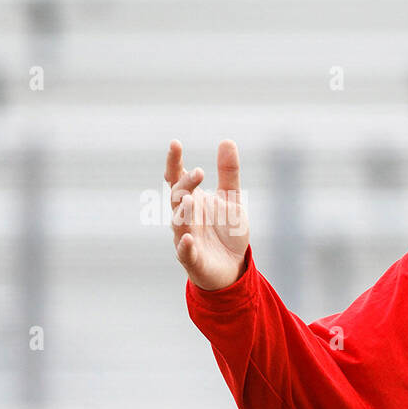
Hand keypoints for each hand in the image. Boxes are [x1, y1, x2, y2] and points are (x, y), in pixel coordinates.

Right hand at [164, 140, 249, 289]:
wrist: (233, 267)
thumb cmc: (227, 232)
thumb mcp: (232, 200)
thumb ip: (228, 173)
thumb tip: (227, 140)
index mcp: (191, 200)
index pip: (177, 178)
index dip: (174, 161)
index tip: (176, 143)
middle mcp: (184, 217)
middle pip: (177, 198)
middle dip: (186, 185)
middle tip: (199, 172)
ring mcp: (185, 238)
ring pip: (178, 224)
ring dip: (183, 212)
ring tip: (190, 199)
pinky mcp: (192, 260)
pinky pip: (185, 252)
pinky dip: (185, 246)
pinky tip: (188, 239)